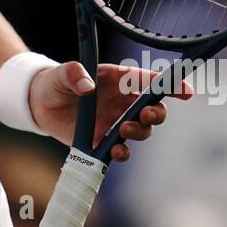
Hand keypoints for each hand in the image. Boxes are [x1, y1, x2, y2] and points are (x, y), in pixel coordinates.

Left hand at [28, 62, 193, 161]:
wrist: (40, 104)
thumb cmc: (56, 82)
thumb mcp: (61, 73)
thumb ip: (73, 73)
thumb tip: (87, 87)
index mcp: (118, 79)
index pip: (149, 80)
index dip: (170, 85)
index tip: (186, 91)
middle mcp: (122, 102)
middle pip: (153, 108)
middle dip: (157, 113)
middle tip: (146, 114)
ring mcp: (116, 122)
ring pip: (142, 130)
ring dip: (140, 132)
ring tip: (125, 130)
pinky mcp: (105, 141)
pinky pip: (122, 150)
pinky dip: (124, 152)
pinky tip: (117, 151)